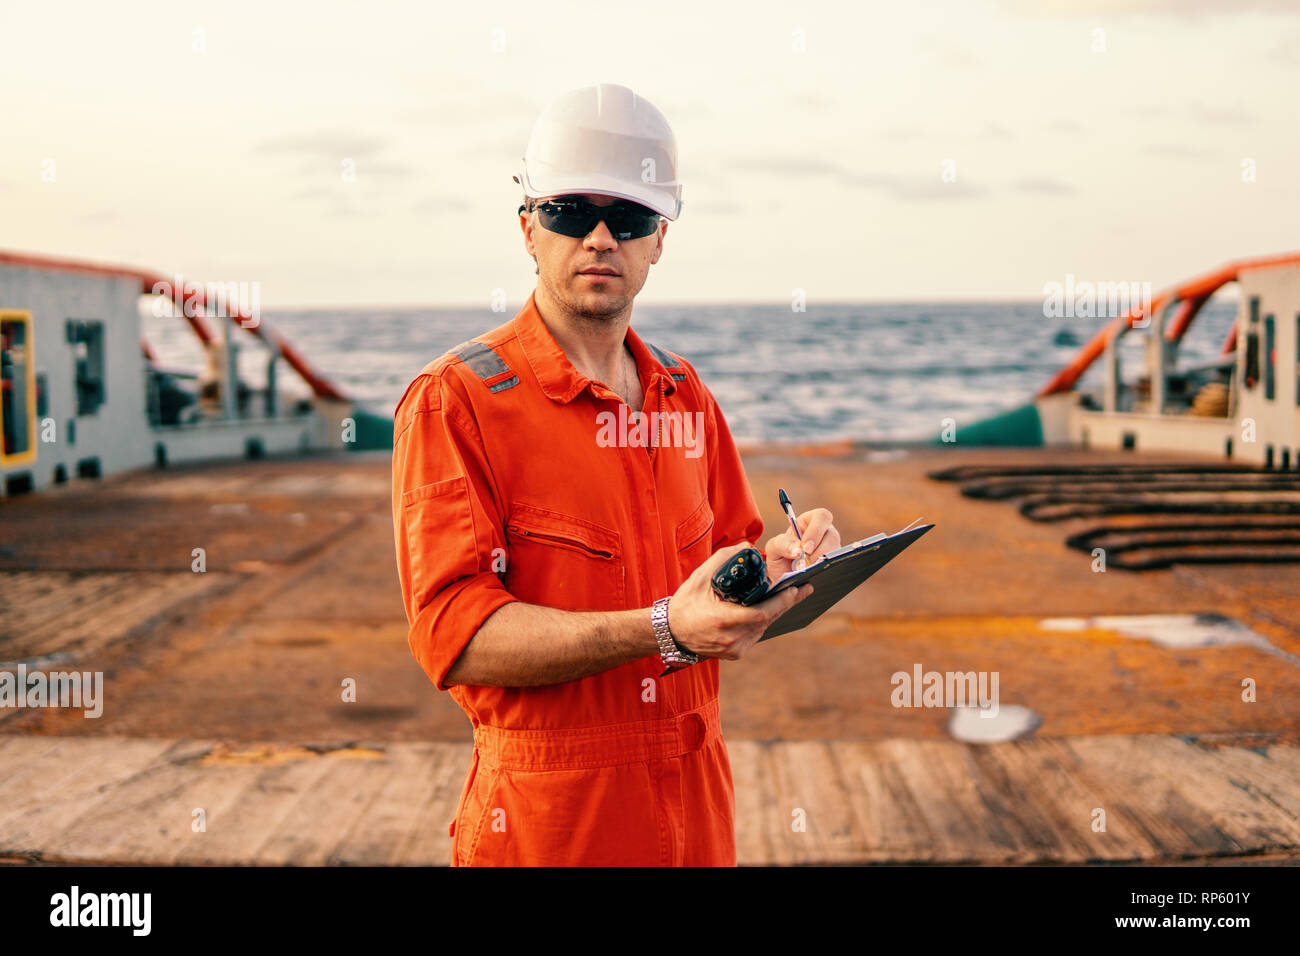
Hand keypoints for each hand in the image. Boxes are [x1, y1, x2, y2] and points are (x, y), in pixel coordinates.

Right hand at [667, 543, 812, 661]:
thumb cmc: (685, 604)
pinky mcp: (735, 653)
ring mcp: (735, 649)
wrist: (671, 632)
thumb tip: (745, 547)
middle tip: (803, 589)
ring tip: (789, 596)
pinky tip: (769, 609)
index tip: (796, 589)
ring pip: (764, 629)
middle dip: (786, 603)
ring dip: (776, 612)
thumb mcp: (700, 578)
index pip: (764, 612)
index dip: (782, 601)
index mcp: (725, 621)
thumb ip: (723, 559)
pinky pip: (756, 635)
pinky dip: (763, 622)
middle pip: (769, 621)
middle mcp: (732, 639)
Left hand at [763, 508, 840, 583]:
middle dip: (817, 553)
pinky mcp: (834, 565)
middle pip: (832, 537)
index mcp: (811, 522)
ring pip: (835, 554)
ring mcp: (832, 550)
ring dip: (819, 565)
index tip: (805, 548)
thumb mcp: (774, 547)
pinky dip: (823, 574)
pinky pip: (836, 568)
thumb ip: (782, 544)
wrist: (782, 577)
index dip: (816, 531)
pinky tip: (811, 578)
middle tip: (803, 565)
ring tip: (804, 572)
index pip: (822, 516)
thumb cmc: (780, 556)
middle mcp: (825, 534)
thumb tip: (797, 550)